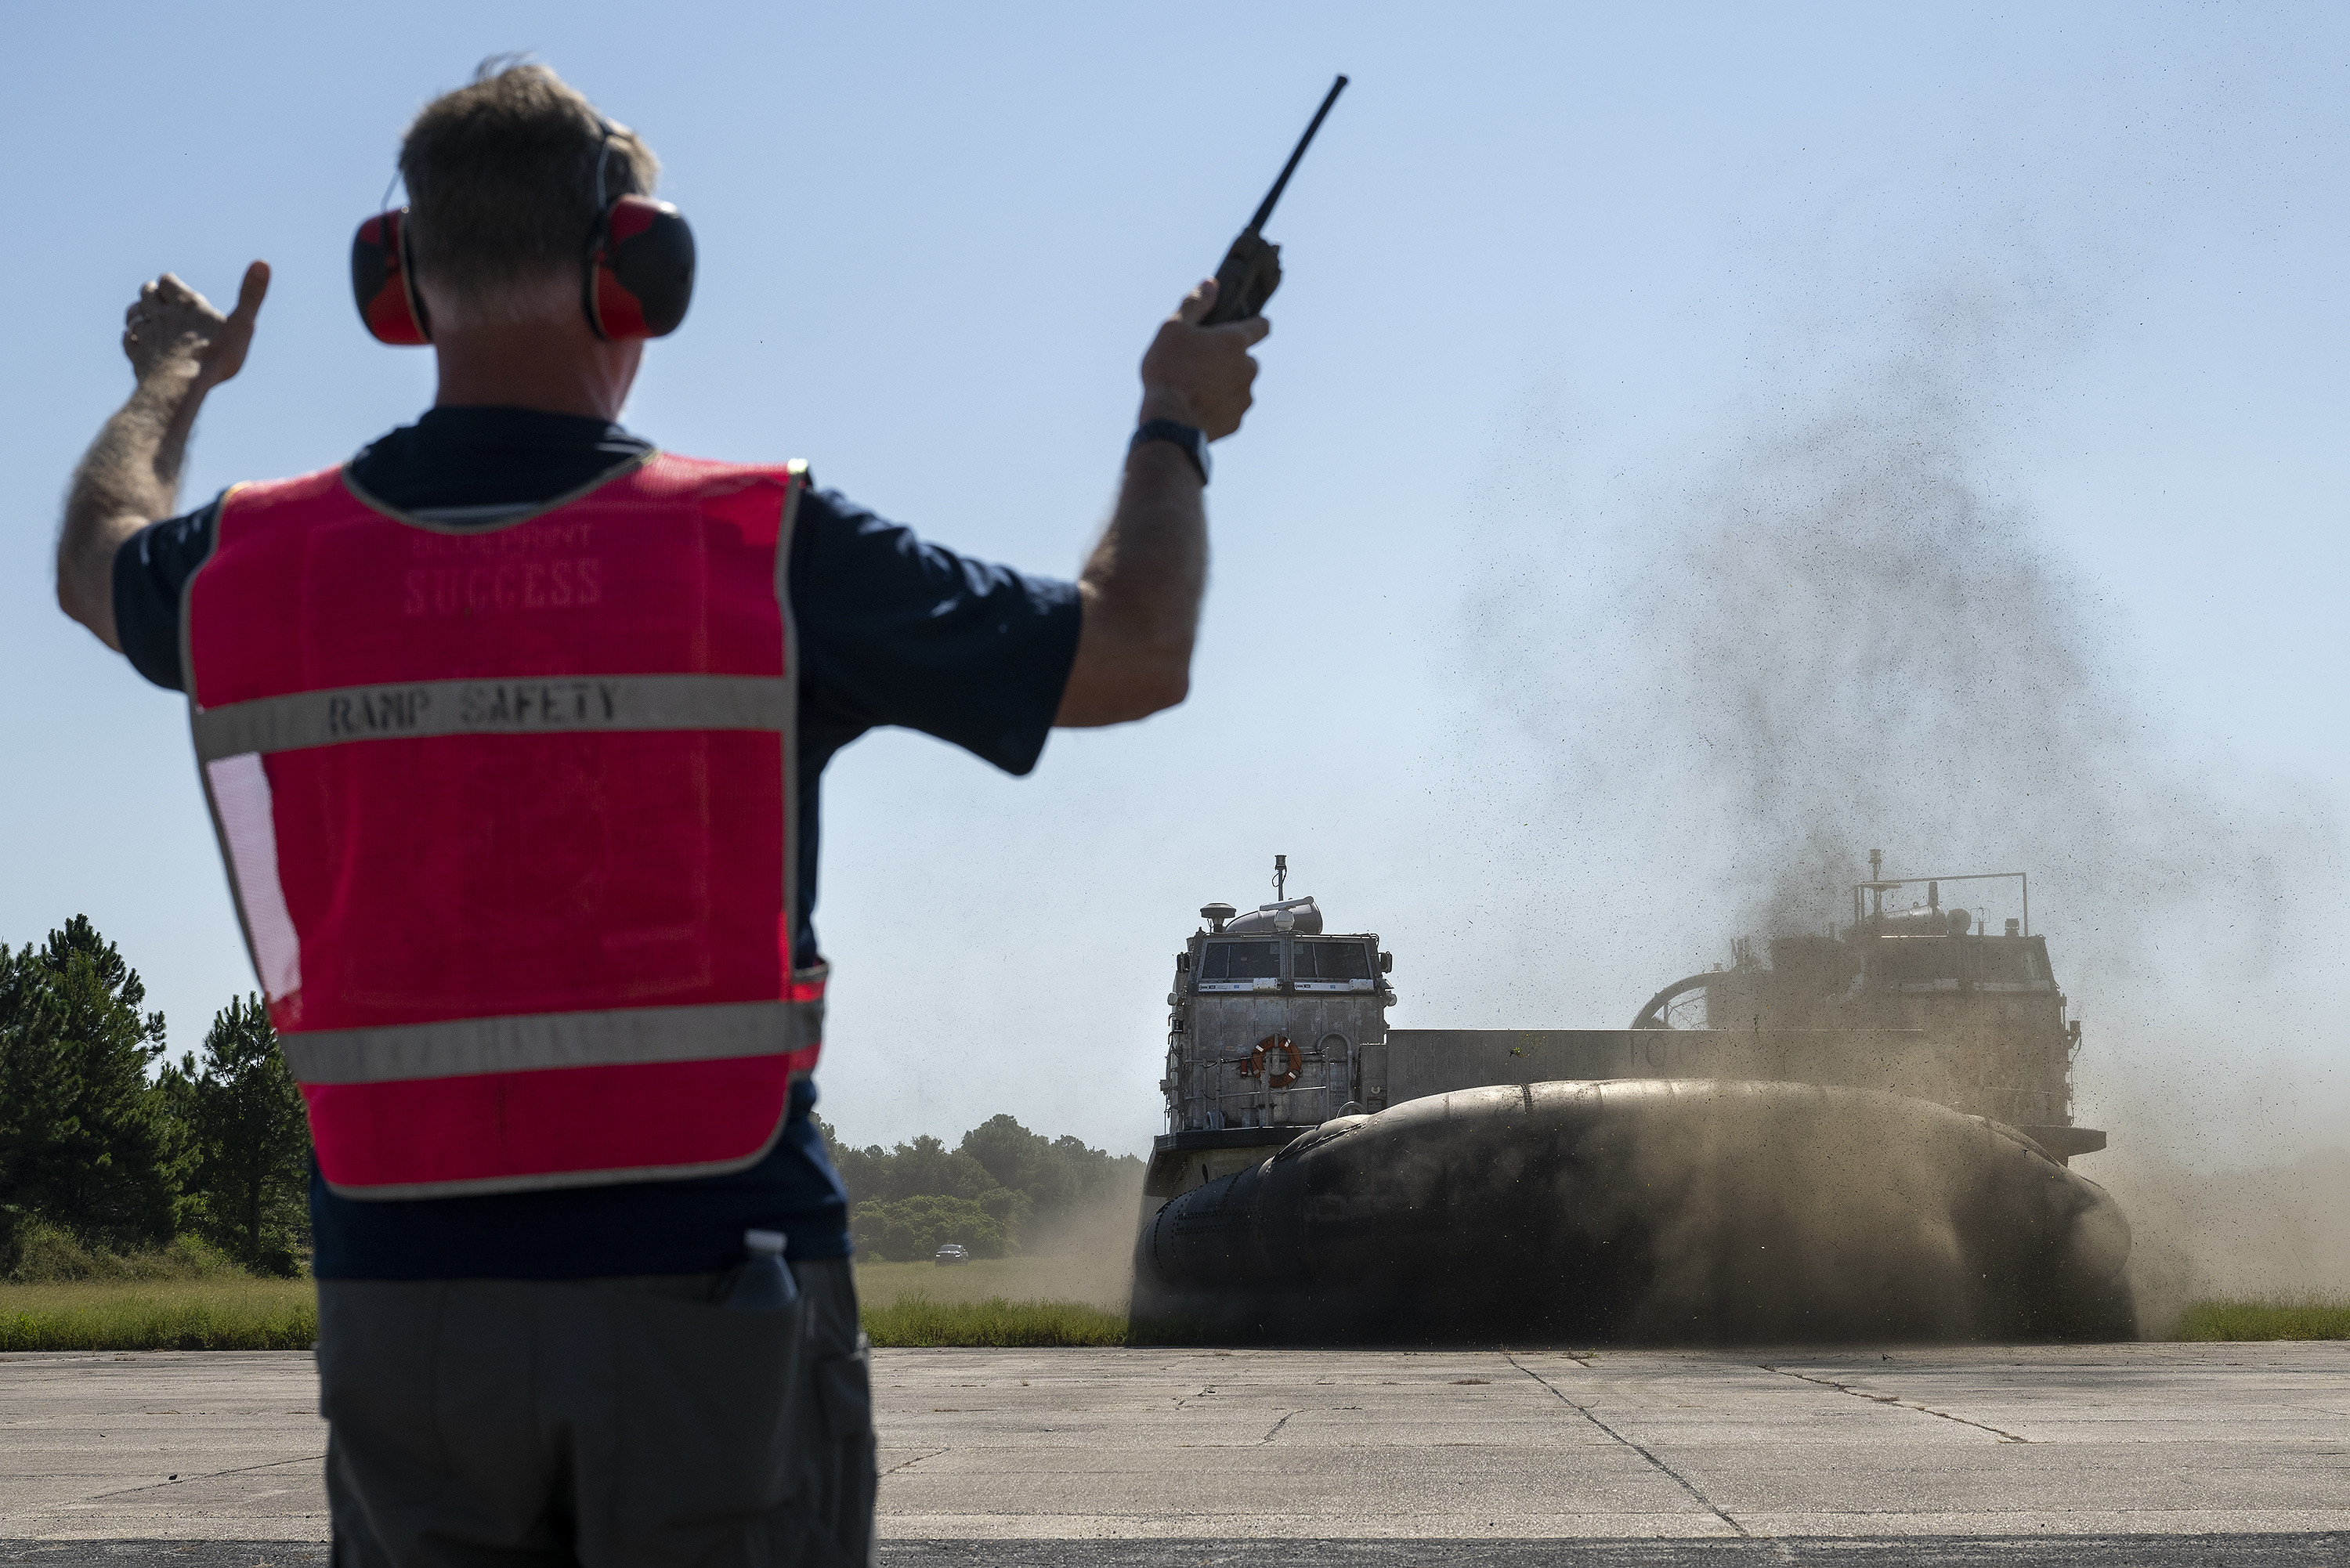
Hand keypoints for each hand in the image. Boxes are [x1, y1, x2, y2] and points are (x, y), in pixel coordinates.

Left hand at [122, 262, 269, 392]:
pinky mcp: (138, 356)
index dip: (170, 283)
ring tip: (145, 316)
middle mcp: (162, 315)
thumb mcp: (242, 323)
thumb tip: (263, 262)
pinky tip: (136, 341)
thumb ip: (251, 294)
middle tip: (159, 299)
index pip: (168, 281)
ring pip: (133, 315)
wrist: (183, 383)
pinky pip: (128, 342)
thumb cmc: (216, 354)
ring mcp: (148, 335)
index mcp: (185, 304)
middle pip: (146, 293)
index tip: (176, 288)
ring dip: (137, 312)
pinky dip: (130, 338)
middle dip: (151, 294)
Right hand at [1137, 279, 1267, 441]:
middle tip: (1202, 363)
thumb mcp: (1172, 329)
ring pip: (1239, 384)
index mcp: (1235, 342)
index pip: (1261, 326)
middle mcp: (1247, 368)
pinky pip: (1231, 408)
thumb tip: (1211, 284)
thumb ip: (1195, 304)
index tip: (1249, 325)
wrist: (1168, 423)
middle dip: (1229, 359)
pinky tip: (1197, 406)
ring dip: (1224, 383)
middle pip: (1246, 358)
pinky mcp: (1236, 421)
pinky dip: (1219, 406)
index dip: (1256, 323)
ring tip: (1195, 387)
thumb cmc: (1169, 372)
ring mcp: (1244, 397)